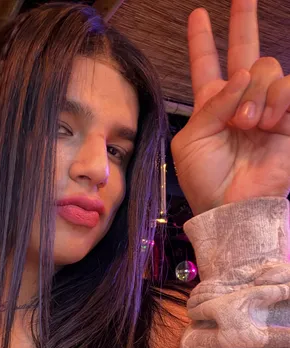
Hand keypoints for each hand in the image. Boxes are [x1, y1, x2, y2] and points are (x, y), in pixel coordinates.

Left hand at [170, 0, 289, 215]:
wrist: (230, 205)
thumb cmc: (205, 179)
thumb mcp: (191, 140)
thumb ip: (210, 104)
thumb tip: (239, 76)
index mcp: (210, 106)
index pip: (207, 66)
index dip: (202, 42)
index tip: (198, 16)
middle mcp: (238, 102)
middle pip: (244, 52)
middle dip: (244, 21)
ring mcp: (264, 109)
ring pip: (267, 69)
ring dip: (255, 93)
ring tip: (247, 125)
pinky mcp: (288, 119)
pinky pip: (289, 88)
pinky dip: (277, 100)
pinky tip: (267, 122)